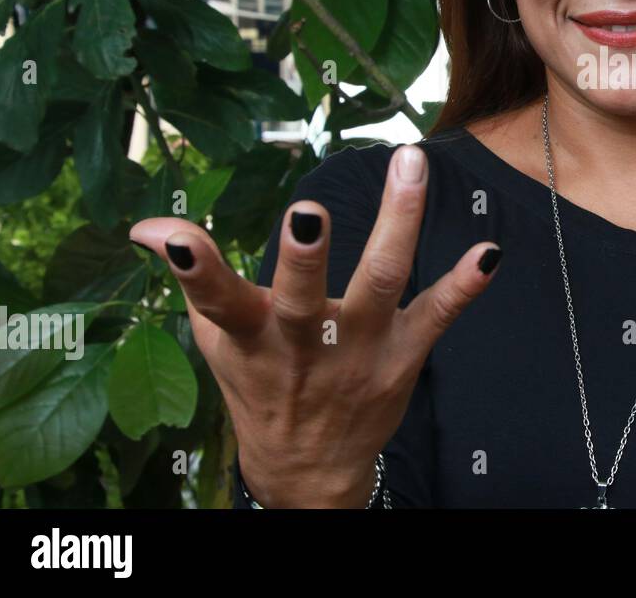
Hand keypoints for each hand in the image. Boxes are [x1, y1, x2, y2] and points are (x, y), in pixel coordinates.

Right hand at [130, 145, 501, 507]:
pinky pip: (438, 316)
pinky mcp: (403, 355)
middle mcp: (304, 343)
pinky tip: (489, 253)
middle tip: (307, 213)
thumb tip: (146, 226)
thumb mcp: (217, 338)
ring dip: (397, 225)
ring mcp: (359, 349)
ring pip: (380, 283)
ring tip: (411, 168)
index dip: (195, 268)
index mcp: (250, 335)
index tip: (175, 235)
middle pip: (302, 298)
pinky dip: (464, 285)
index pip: (214, 298)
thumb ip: (192, 277)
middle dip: (303, 258)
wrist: (309, 466)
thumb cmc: (262, 383)